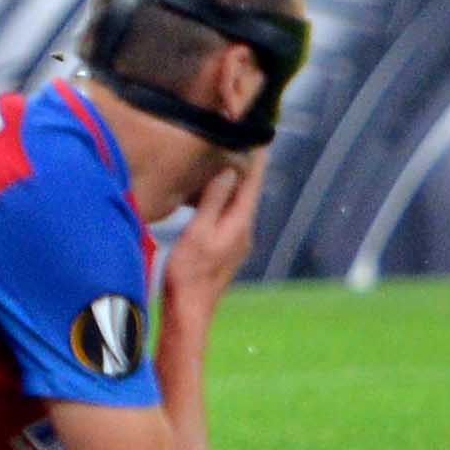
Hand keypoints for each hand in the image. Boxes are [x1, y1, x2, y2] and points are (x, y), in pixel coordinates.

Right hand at [162, 149, 262, 320]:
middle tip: (243, 143)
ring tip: (228, 164)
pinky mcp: (227, 250)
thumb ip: (214, 201)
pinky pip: (230, 217)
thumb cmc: (189, 273)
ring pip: (239, 205)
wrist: (190, 310)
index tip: (260, 138)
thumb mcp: (198, 232)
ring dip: (235, 185)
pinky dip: (226, 201)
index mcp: (239, 224)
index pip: (252, 184)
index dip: (256, 160)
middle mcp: (244, 232)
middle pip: (248, 193)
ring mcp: (237, 243)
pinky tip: (214, 198)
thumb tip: (228, 172)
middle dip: (247, 169)